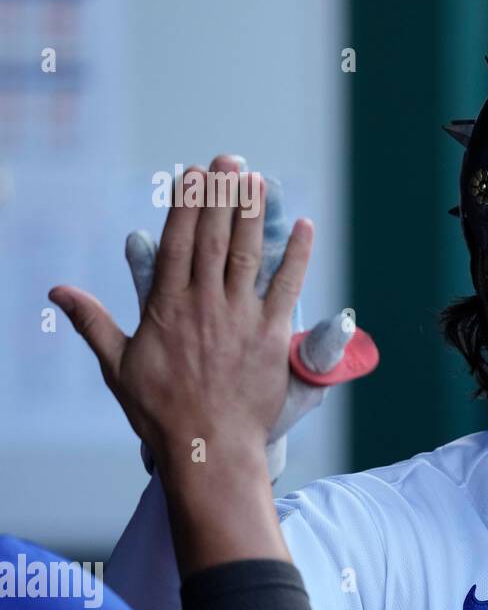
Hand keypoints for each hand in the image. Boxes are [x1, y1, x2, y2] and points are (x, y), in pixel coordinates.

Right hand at [125, 158, 359, 481]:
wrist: (207, 448)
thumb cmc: (160, 412)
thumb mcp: (117, 366)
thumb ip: (93, 322)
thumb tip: (58, 290)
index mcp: (166, 308)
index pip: (176, 242)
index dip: (186, 204)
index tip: (193, 173)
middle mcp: (203, 305)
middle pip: (212, 239)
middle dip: (221, 196)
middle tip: (230, 161)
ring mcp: (239, 319)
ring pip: (247, 255)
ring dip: (254, 215)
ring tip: (259, 180)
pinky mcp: (270, 337)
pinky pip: (288, 288)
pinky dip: (298, 256)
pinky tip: (306, 228)